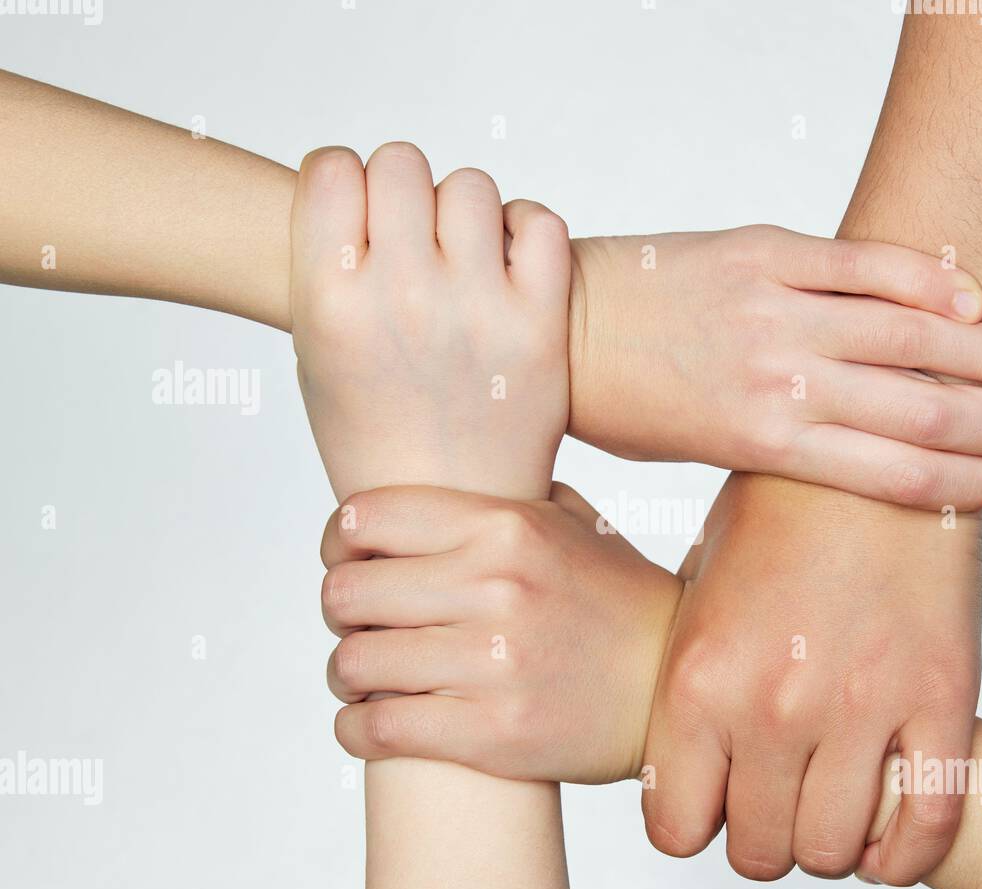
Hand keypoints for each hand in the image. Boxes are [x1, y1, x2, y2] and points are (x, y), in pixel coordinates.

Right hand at [291, 144, 569, 500]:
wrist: (450, 508)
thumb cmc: (376, 434)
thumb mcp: (317, 355)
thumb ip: (329, 271)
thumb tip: (353, 188)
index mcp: (330, 305)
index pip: (330, 169)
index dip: (344, 186)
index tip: (357, 218)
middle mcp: (403, 298)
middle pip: (401, 162)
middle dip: (403, 193)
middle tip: (413, 242)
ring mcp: (478, 310)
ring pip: (471, 184)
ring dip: (464, 212)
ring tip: (462, 261)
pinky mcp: (539, 326)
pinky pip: (539, 222)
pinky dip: (524, 232)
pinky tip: (508, 267)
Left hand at [318, 483, 680, 784]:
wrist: (674, 691)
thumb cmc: (619, 604)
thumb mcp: (572, 524)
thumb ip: (498, 499)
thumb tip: (422, 490)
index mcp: (505, 527)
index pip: (365, 517)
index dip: (339, 543)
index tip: (348, 562)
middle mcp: (495, 587)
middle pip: (345, 593)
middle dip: (340, 613)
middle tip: (360, 626)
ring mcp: (493, 663)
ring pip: (352, 664)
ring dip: (346, 675)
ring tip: (365, 679)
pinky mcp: (493, 733)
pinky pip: (378, 728)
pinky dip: (355, 730)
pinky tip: (367, 723)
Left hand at [569, 228, 981, 508]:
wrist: (562, 329)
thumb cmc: (629, 407)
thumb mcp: (704, 454)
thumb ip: (784, 455)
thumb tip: (860, 462)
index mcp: (765, 443)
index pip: (894, 472)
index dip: (960, 484)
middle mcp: (781, 378)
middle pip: (922, 406)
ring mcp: (777, 308)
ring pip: (911, 332)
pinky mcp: (766, 251)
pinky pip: (866, 262)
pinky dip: (927, 281)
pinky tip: (970, 298)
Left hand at [642, 474, 981, 883]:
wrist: (874, 439)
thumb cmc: (776, 518)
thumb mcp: (697, 594)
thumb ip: (687, 690)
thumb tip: (686, 773)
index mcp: (701, 676)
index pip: (677, 829)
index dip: (694, 826)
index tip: (714, 803)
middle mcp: (775, 703)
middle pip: (758, 851)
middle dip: (761, 838)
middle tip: (776, 805)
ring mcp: (864, 704)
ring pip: (831, 853)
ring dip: (826, 846)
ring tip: (828, 809)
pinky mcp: (943, 695)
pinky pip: (929, 824)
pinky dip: (903, 855)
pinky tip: (886, 839)